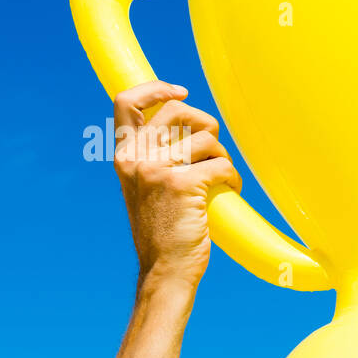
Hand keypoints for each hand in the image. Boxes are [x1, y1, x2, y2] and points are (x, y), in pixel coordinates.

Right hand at [112, 81, 240, 290]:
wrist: (164, 270)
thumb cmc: (162, 230)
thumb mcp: (145, 187)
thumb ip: (154, 155)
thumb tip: (187, 123)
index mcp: (124, 157)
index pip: (127, 102)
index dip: (156, 88)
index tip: (180, 91)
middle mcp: (136, 158)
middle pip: (177, 110)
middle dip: (205, 122)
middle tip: (213, 148)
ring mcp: (157, 170)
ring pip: (205, 137)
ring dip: (222, 155)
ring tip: (223, 177)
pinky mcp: (183, 184)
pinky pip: (221, 164)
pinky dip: (232, 176)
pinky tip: (230, 190)